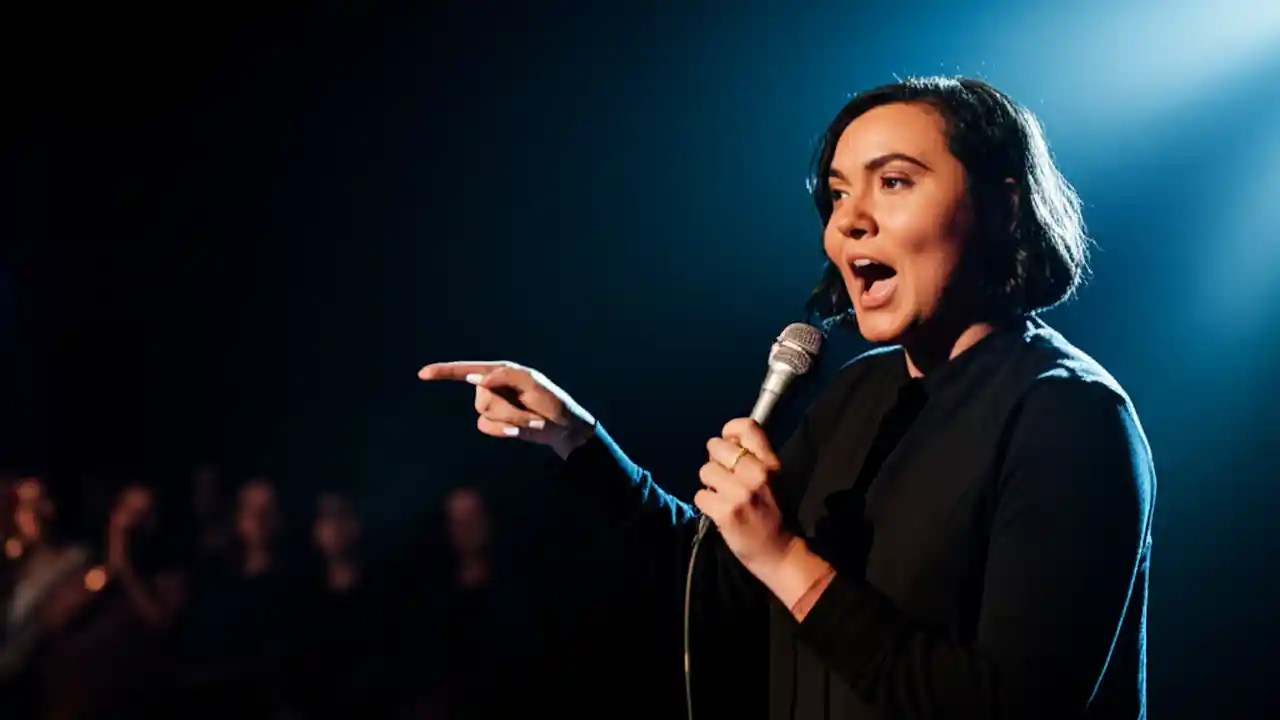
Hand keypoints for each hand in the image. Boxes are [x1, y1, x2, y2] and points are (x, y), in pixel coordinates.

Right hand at [418, 360, 596, 458]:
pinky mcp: (495, 422)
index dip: (444, 371)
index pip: (467, 370)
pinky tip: (518, 431)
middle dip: (507, 409)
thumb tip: (479, 379)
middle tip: (532, 411)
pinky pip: (486, 427)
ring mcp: (493, 405)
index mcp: (501, 371)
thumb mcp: (534, 383)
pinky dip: (503, 430)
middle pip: (481, 398)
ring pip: (485, 413)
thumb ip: (506, 375)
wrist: (562, 427)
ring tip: (531, 419)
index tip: (423, 374)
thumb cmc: (551, 401)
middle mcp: (492, 386)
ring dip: (510, 420)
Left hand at [696, 418, 834, 613]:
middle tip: (724, 478)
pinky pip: (700, 495)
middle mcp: (756, 473)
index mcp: (770, 463)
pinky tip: (720, 511)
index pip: (746, 427)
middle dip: (714, 461)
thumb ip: (752, 458)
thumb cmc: (771, 513)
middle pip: (716, 446)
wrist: (778, 551)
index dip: (730, 431)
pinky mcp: (725, 512)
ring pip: (705, 471)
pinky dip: (706, 503)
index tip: (728, 443)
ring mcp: (740, 493)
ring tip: (723, 496)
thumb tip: (722, 440)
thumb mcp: (772, 479)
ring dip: (709, 484)